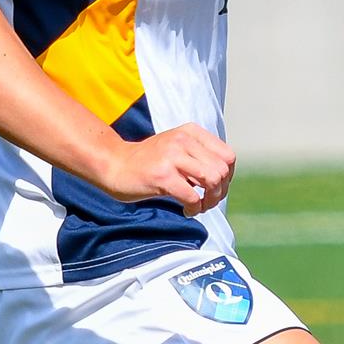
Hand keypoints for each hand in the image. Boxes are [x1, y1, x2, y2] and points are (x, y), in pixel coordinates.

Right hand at [102, 123, 234, 216]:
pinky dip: (194, 209)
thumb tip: (225, 179)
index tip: (214, 188)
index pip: (228, 156)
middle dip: (220, 192)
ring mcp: (172, 156)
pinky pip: (192, 197)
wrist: (115, 164)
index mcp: (191, 132)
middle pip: (222, 170)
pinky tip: (186, 210)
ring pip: (212, 181)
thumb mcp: (177, 148)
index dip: (227, 178)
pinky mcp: (162, 175)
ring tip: (199, 206)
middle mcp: (183, 140)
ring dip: (210, 201)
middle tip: (206, 201)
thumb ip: (200, 156)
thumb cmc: (149, 161)